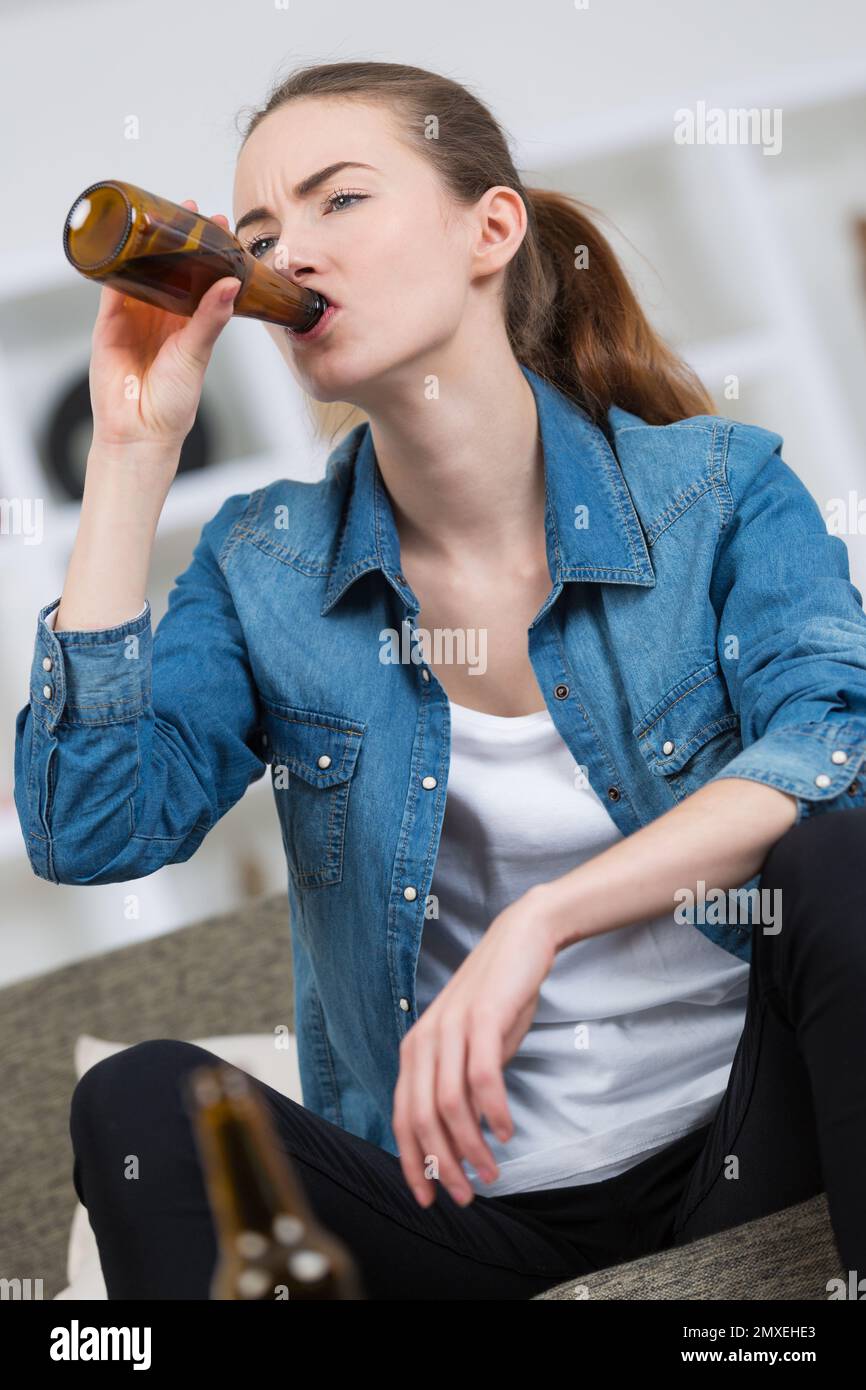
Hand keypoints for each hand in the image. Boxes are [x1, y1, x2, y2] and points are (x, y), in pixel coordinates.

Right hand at [88, 200, 240, 453]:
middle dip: (178, 239)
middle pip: (169, 268)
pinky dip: (115, 264)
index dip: (208, 252)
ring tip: (158, 216)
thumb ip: (210, 319)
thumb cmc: (174, 403)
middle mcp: (162, 317)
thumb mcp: (197, 354)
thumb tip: (230, 284)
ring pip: (141, 272)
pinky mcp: (108, 323)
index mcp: (189, 324)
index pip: (200, 279)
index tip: (221, 225)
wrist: (140, 430)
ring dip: (148, 245)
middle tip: (189, 210)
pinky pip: (111, 286)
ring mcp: (134, 317)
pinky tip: (122, 241)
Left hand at [392, 886, 557, 1208]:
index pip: (402, 1118)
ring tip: (491, 1172)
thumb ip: (458, 1086)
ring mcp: (451, 1029)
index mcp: (415, 1051)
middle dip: (442, 1167)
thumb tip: (461, 1140)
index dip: (412, 1163)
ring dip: (470, 1148)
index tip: (430, 1199)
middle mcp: (424, 1042)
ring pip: (449, 1105)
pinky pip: (482, 1077)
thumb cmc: (496, 1001)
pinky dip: (492, 1111)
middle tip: (467, 1196)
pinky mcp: (482, 1020)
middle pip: (422, 1119)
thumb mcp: (469, 1048)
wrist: (519, 942)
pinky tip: (505, 1131)